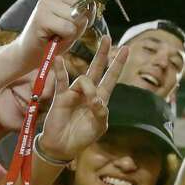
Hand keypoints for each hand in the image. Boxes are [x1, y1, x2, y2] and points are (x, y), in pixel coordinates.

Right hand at [13, 0, 94, 68]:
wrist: (34, 51)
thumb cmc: (58, 34)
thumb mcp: (76, 17)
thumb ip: (86, 5)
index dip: (93, 0)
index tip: (86, 13)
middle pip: (85, 3)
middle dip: (85, 19)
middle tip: (69, 27)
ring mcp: (45, 4)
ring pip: (78, 16)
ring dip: (75, 30)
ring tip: (61, 32)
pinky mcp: (42, 19)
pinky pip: (69, 28)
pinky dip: (67, 37)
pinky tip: (55, 37)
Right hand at [38, 36, 128, 160]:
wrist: (63, 145)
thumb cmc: (83, 136)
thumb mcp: (99, 126)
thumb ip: (101, 113)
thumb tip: (97, 99)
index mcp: (101, 98)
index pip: (111, 77)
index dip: (118, 64)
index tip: (125, 48)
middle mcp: (88, 92)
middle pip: (97, 68)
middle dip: (103, 54)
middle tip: (107, 38)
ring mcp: (74, 93)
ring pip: (84, 79)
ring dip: (89, 88)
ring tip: (89, 101)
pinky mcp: (61, 96)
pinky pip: (61, 80)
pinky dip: (59, 70)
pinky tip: (59, 59)